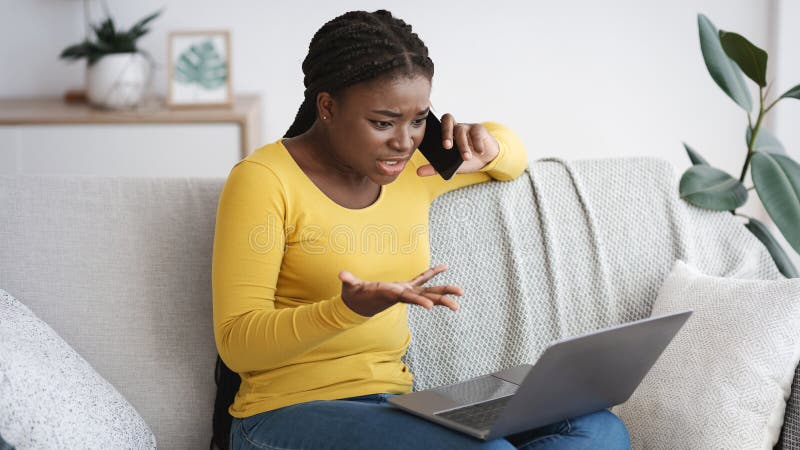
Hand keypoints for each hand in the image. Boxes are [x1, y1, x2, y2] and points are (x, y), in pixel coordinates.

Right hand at [338, 264, 462, 316]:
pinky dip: (432, 273)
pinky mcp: (404, 288)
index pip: (407, 299)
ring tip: (462, 291)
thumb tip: (341, 274)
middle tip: (457, 305)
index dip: (418, 301)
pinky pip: (421, 280)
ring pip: (428, 292)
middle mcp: (402, 296)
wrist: (357, 306)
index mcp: (391, 295)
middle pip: (425, 298)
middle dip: (440, 300)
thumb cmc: (354, 296)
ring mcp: (405, 292)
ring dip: (445, 291)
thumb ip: (348, 281)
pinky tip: (444, 266)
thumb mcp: (350, 288)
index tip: (430, 306)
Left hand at [416, 113, 499, 176]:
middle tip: (447, 147)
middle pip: (447, 120)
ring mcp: (467, 127)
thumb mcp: (450, 165)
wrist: (486, 158)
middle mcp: (455, 127)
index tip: (431, 142)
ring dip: (463, 145)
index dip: (432, 128)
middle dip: (446, 133)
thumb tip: (419, 172)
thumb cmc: (466, 159)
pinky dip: (477, 143)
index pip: (436, 125)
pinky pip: (476, 133)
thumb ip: (435, 168)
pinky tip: (478, 152)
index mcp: (446, 133)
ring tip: (466, 158)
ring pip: (461, 130)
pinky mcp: (479, 129)